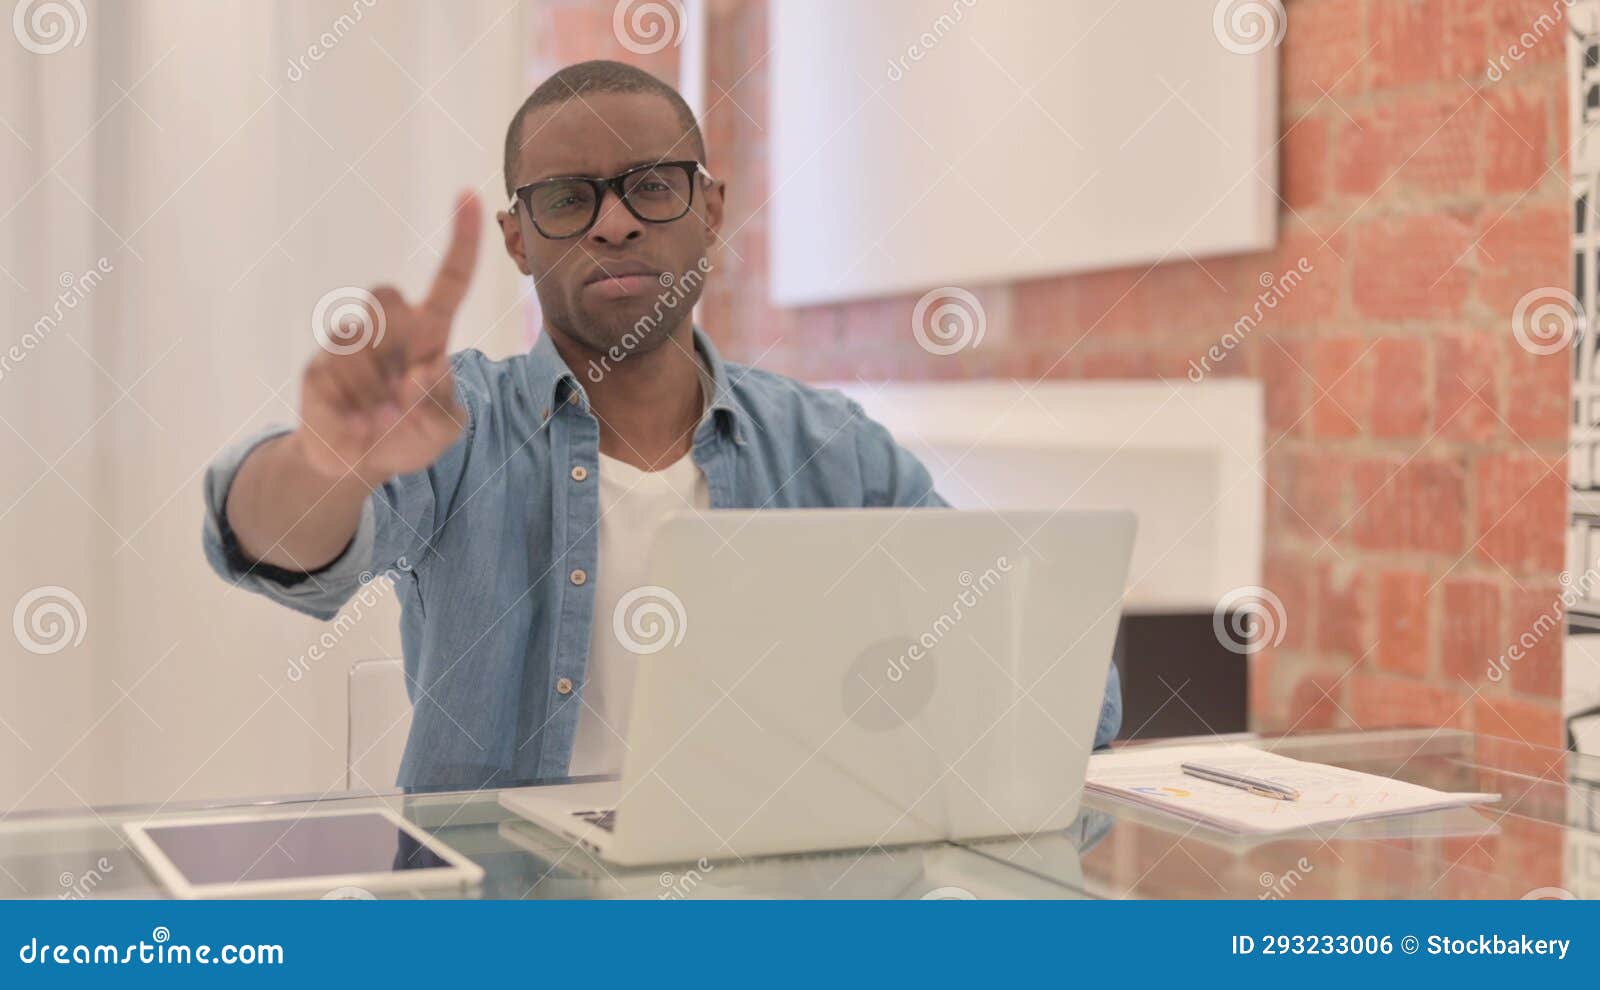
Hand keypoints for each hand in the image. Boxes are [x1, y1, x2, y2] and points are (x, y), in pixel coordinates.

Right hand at [294, 192, 480, 486]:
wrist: (358, 464)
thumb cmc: (410, 435)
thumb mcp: (443, 430)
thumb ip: (441, 403)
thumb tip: (422, 371)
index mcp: (430, 335)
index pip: (449, 281)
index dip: (462, 241)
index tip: (470, 195)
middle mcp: (388, 329)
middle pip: (384, 295)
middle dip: (389, 333)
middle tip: (402, 388)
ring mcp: (347, 344)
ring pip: (354, 342)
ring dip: (373, 392)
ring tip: (382, 421)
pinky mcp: (317, 368)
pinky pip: (330, 377)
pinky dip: (351, 412)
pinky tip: (357, 428)